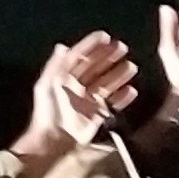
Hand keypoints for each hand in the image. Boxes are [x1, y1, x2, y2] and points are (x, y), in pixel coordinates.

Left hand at [13, 28, 139, 165]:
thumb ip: (55, 65)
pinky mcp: (97, 116)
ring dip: (119, 74)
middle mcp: (77, 87)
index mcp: (64, 78)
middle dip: (108, 56)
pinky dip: (123, 98)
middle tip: (122, 47)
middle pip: (96, 68)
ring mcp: (88, 102)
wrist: (52, 141)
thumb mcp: (47, 85)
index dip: (91, 46)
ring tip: (131, 66)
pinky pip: (113, 104)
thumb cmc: (47, 112)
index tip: (105, 36)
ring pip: (107, 84)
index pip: (80, 57)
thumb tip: (62, 46)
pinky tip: (131, 90)